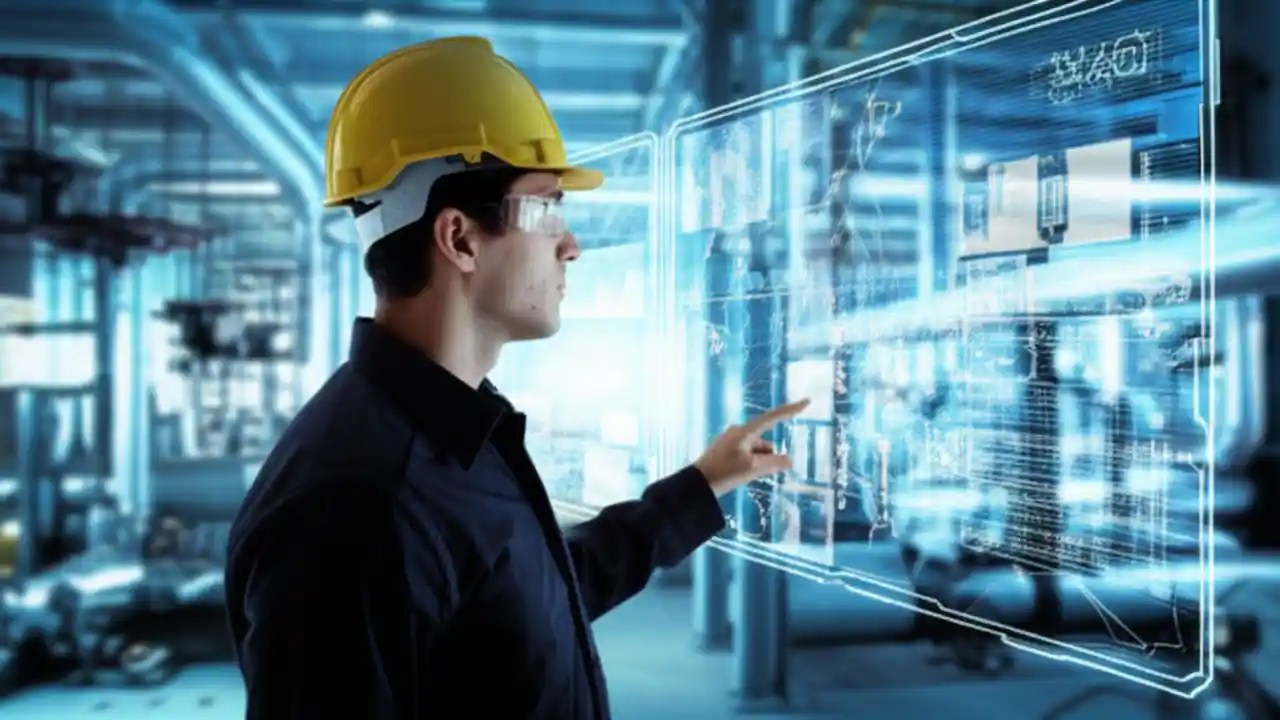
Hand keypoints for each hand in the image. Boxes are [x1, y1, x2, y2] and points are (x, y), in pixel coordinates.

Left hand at [694, 398, 810, 497]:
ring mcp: (731, 440)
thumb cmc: (724, 472)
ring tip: (744, 477)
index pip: (773, 417)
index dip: (791, 410)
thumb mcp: (753, 469)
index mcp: (745, 431)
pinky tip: (740, 476)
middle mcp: (738, 431)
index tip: (807, 401)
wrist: (697, 484)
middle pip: (765, 442)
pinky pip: (747, 454)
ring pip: (756, 450)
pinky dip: (751, 464)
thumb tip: (790, 460)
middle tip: (755, 473)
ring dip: (759, 463)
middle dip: (768, 457)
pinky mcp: (726, 450)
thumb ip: (774, 463)